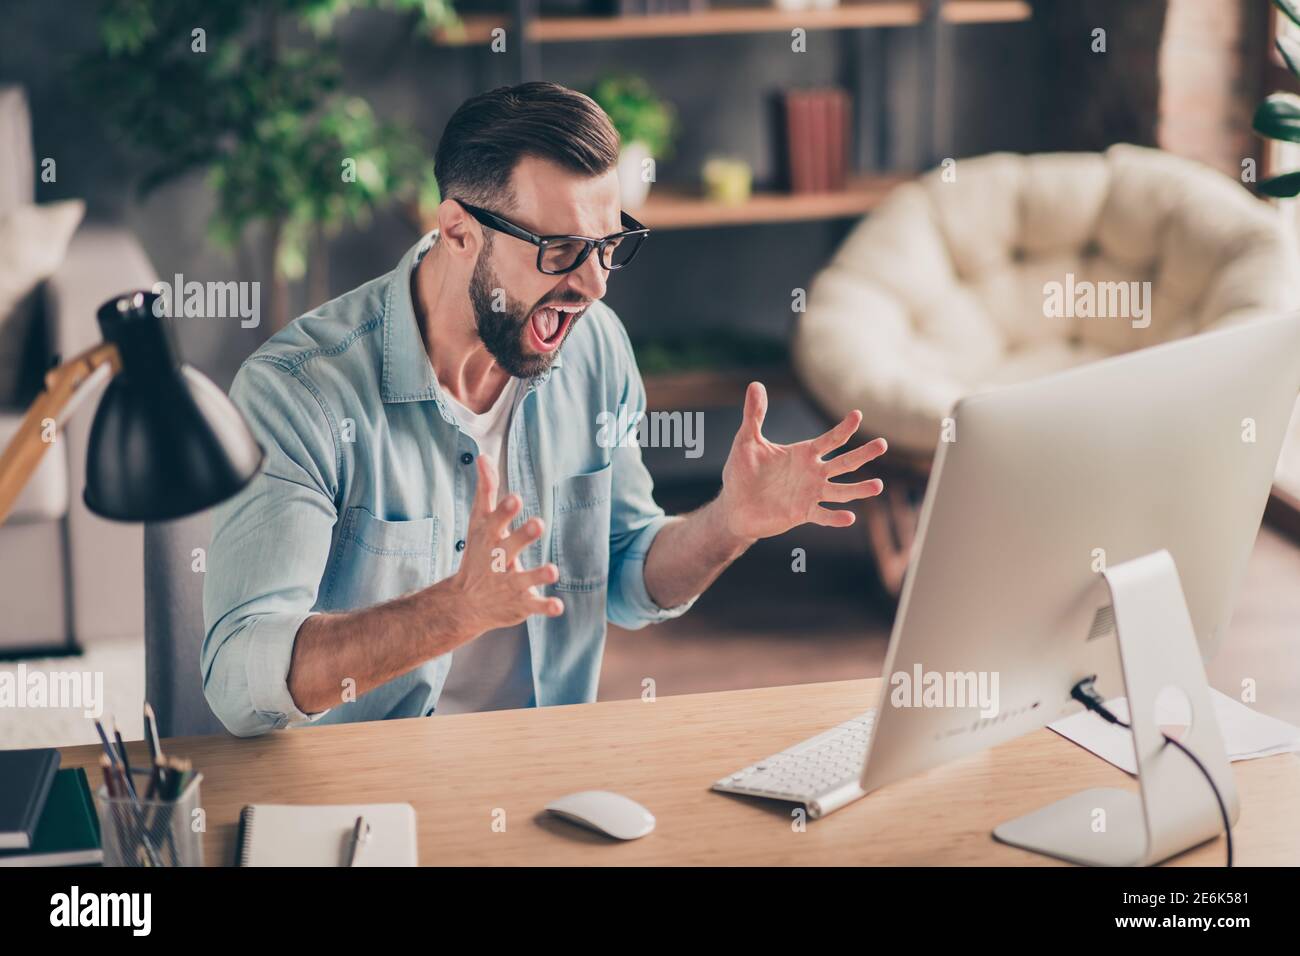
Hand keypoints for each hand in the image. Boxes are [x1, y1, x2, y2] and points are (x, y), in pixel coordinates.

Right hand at [444, 457, 563, 643]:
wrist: (464, 603)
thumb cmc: (478, 553)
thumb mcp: (480, 522)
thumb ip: (486, 490)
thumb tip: (484, 456)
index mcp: (490, 538)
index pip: (496, 522)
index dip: (505, 511)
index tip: (516, 498)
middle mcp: (498, 560)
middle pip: (511, 546)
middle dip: (523, 536)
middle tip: (538, 523)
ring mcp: (509, 583)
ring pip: (525, 578)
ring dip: (538, 574)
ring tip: (553, 570)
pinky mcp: (520, 603)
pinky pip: (534, 605)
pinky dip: (545, 606)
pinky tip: (558, 606)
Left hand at [716, 382, 887, 541]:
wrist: (734, 505)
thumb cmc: (742, 472)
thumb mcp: (747, 440)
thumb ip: (754, 415)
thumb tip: (755, 385)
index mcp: (804, 453)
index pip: (830, 439)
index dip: (844, 428)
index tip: (857, 415)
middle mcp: (813, 473)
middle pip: (844, 462)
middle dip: (863, 454)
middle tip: (882, 444)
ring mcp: (810, 493)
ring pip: (841, 491)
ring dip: (859, 489)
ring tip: (878, 486)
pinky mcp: (802, 513)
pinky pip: (823, 515)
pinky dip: (835, 517)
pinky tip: (850, 517)